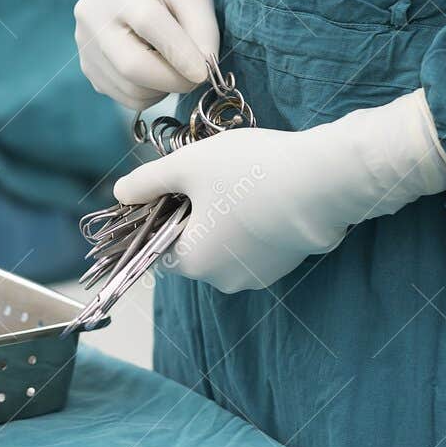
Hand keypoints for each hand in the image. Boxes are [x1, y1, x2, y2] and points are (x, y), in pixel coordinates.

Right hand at [76, 0, 219, 110]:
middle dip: (173, 80)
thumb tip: (202, 72)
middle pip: (131, 66)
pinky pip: (124, 97)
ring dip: (163, 89)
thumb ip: (203, 29)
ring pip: (130, 90)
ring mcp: (85, 44)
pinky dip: (149, 93)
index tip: (205, 72)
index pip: (148, 23)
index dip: (179, 53)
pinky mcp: (87, 67)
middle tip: (197, 78)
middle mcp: (92, 15)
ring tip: (174, 66)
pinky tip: (155, 69)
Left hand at [113, 90, 445, 291]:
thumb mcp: (188, 165)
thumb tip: (120, 193)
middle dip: (198, 214)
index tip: (181, 184)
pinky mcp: (287, 265)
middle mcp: (223, 281)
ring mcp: (259, 276)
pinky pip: (255, 245)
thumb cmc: (249, 172)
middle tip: (213, 176)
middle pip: (194, 246)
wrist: (325, 182)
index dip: (165, 213)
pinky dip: (254, 222)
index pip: (161, 245)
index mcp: (193, 263)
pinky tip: (266, 193)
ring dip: (227, 217)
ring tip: (244, 181)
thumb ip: (148, 181)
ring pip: (227, 245)